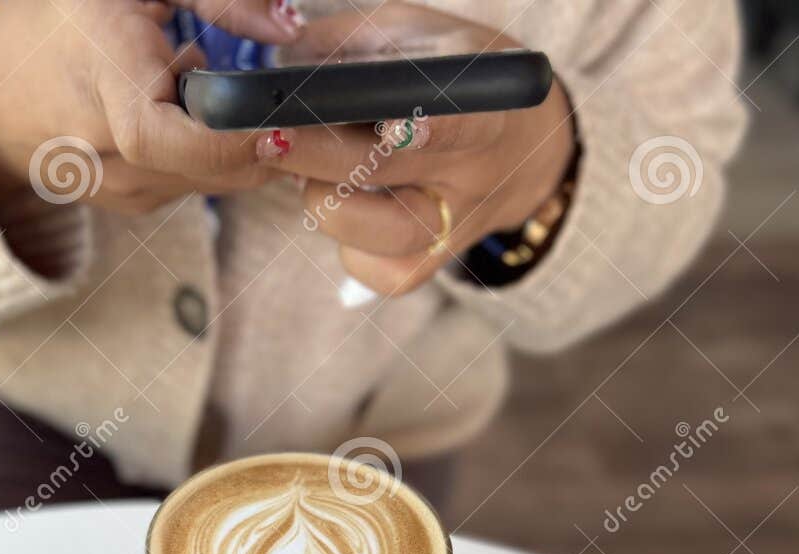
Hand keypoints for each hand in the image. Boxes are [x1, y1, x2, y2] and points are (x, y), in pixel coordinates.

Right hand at [0, 0, 306, 214]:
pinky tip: (188, 114)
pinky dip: (210, 153)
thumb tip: (286, 26)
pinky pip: (193, 183)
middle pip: (202, 168)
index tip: (277, 129)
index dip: (221, 142)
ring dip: (234, 145)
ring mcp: (113, 183)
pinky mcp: (130, 201)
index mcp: (97, 76)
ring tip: (210, 90)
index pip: (155, 135)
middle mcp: (98, 144)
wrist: (6, 83)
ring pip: (208, 181)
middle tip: (287, 107)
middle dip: (255, 144)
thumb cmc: (79, 19)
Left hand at [263, 3, 576, 294]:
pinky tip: (347, 214)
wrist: (525, 146)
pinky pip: (381, 272)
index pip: (459, 119)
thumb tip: (282, 60)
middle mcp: (474, 168)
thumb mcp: (421, 36)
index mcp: (482, 102)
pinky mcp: (436, 262)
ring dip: (326, 203)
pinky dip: (350, 249)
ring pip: (381, 232)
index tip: (389, 126)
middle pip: (388, 171)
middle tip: (273, 137)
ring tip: (310, 175)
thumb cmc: (456, 77)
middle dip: (317, 153)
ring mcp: (457, 221)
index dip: (427, 127)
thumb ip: (355, 41)